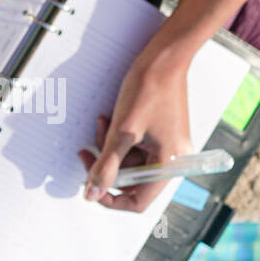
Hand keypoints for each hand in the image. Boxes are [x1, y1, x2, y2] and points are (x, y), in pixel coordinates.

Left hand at [77, 51, 193, 212]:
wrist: (165, 57)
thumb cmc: (149, 89)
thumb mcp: (122, 131)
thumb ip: (106, 166)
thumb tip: (91, 193)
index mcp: (169, 164)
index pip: (139, 202)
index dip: (111, 199)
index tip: (91, 186)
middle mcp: (172, 160)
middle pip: (132, 181)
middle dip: (107, 166)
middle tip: (87, 152)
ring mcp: (166, 146)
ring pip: (129, 162)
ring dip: (110, 147)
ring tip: (102, 125)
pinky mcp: (160, 134)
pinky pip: (135, 146)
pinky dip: (119, 137)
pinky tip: (110, 120)